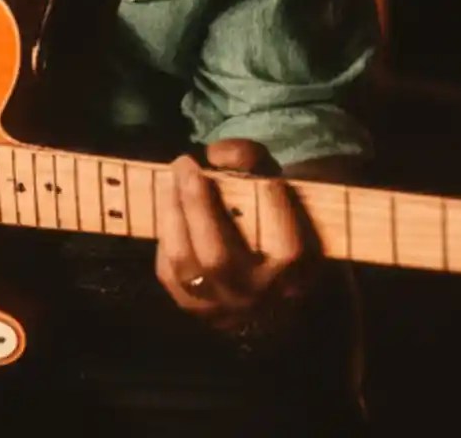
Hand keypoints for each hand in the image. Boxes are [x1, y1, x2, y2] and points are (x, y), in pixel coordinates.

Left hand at [155, 139, 319, 337]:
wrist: (263, 290)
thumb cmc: (272, 228)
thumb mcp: (280, 196)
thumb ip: (256, 164)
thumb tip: (219, 153)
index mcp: (293, 277)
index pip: (287, 251)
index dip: (276, 212)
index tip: (268, 179)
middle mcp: (255, 298)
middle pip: (217, 257)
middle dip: (197, 204)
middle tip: (185, 163)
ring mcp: (220, 307)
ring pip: (185, 264)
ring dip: (172, 215)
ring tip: (172, 180)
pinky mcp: (193, 307)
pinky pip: (168, 271)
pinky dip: (166, 235)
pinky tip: (170, 208)